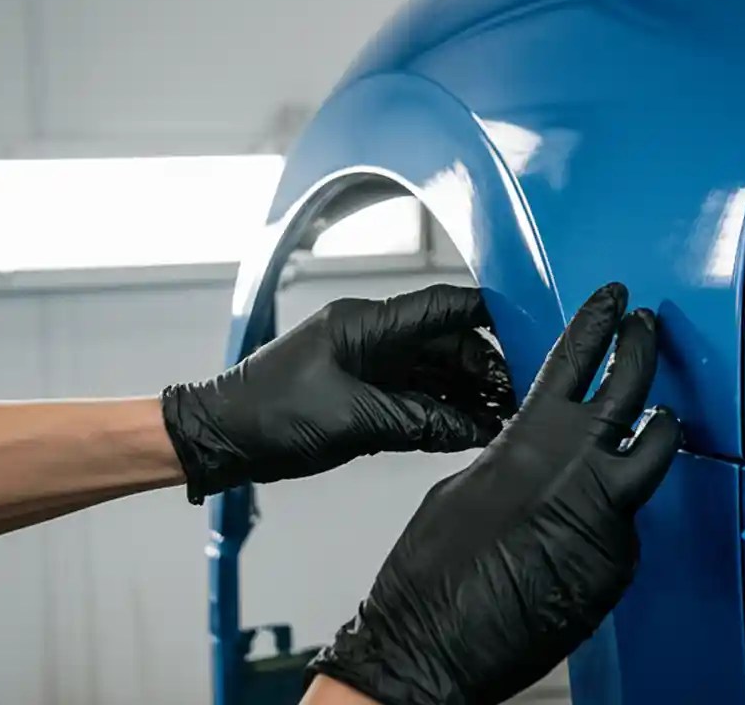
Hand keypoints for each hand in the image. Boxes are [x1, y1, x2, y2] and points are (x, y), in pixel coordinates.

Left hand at [161, 285, 516, 503]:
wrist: (219, 438)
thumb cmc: (267, 414)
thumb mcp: (352, 418)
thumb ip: (417, 421)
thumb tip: (471, 428)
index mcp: (365, 324)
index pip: (441, 307)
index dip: (486, 315)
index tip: (524, 327)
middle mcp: (371, 339)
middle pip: (444, 344)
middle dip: (483, 368)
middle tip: (514, 397)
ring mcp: (367, 367)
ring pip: (433, 374)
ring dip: (465, 395)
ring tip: (499, 419)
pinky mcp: (363, 395)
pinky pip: (415, 397)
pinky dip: (440, 413)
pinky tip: (466, 430)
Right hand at [308, 283, 682, 704]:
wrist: (433, 647)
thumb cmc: (431, 575)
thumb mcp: (463, 489)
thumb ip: (511, 458)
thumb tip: (532, 451)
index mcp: (530, 440)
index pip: (576, 360)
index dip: (599, 323)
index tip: (615, 300)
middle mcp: (578, 469)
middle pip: (633, 388)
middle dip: (644, 349)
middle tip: (648, 329)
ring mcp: (608, 517)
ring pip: (655, 458)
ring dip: (660, 432)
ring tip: (662, 419)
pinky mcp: (619, 563)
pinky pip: (630, 527)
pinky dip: (615, 520)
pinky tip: (590, 528)